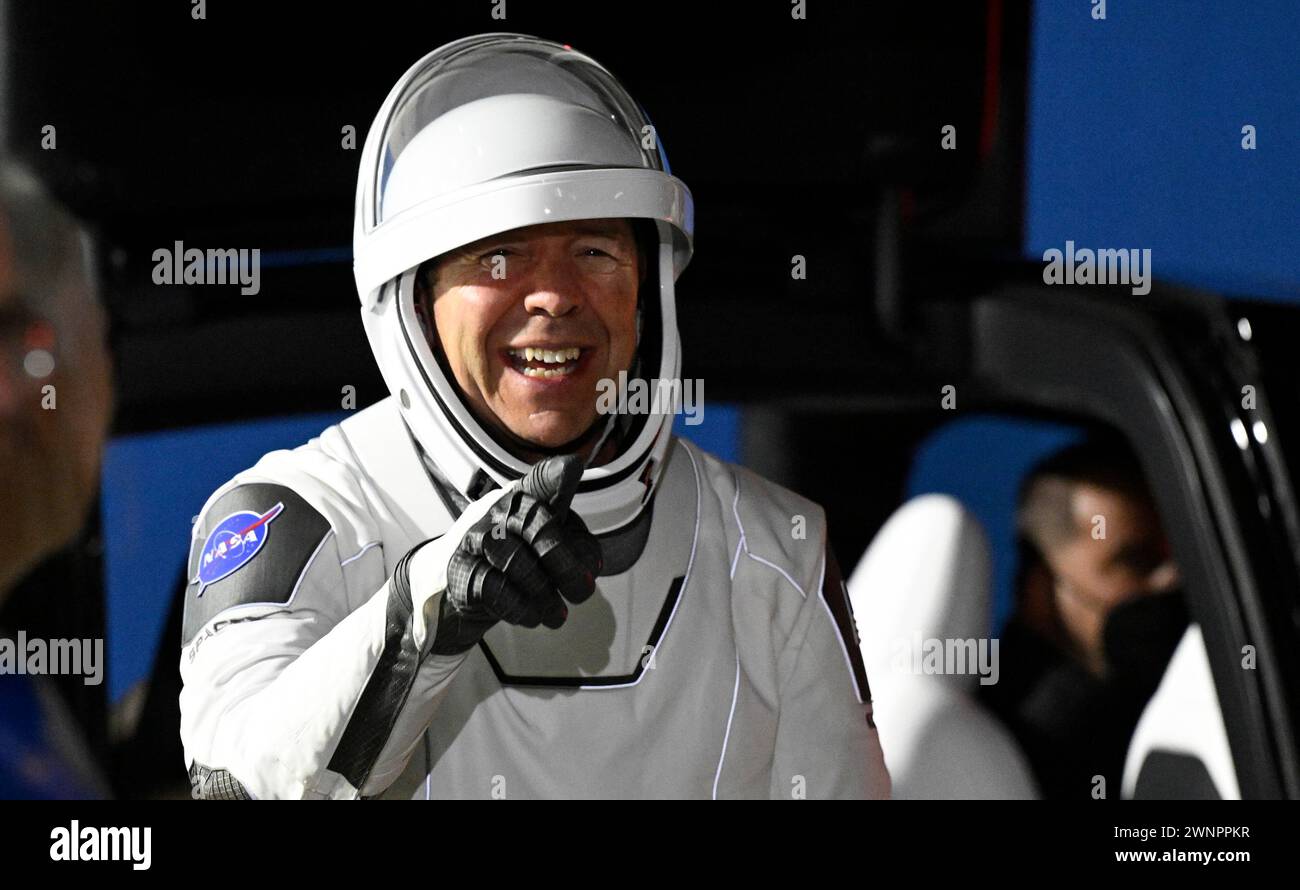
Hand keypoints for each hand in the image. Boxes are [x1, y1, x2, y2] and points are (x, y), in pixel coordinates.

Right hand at [428, 454, 602, 655]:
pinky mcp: (458, 569)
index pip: (540, 480)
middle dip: (566, 565)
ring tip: (558, 614)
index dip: (555, 475)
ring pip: (516, 559)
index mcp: (524, 500)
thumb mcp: (547, 549)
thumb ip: (576, 547)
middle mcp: (497, 511)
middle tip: (582, 592)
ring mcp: (474, 538)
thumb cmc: (511, 564)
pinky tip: (532, 617)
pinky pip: (493, 587)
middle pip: (537, 526)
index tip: (571, 468)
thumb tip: (591, 564)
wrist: (452, 591)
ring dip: (544, 593)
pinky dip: (519, 606)